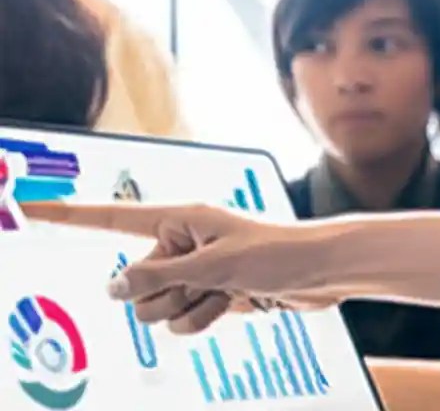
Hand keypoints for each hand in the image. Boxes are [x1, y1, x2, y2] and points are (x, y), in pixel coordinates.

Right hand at [21, 201, 349, 333]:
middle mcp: (181, 242)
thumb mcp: (214, 266)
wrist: (321, 273)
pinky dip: (205, 319)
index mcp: (179, 218)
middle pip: (136, 285)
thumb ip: (158, 277)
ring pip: (158, 309)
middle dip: (168, 293)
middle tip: (209, 280)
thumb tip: (114, 286)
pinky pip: (183, 321)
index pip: (112, 219)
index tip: (27, 207)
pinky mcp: (210, 294)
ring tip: (227, 292)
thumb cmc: (277, 253)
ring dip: (191, 309)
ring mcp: (194, 271)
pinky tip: (236, 304)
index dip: (69, 215)